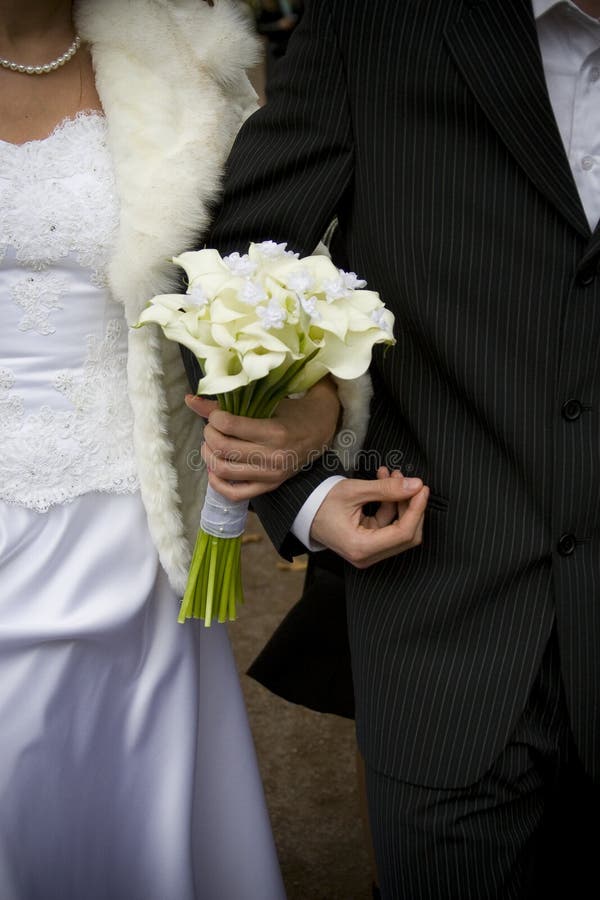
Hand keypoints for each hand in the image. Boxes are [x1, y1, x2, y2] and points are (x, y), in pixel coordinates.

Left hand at [185, 378, 340, 500]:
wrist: (318, 432)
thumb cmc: (291, 413)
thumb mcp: (265, 403)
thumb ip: (227, 404)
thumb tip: (191, 400)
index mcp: (273, 432)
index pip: (229, 426)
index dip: (214, 418)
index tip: (215, 414)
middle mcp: (272, 456)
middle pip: (223, 448)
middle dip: (209, 435)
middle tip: (211, 428)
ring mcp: (270, 475)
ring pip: (224, 470)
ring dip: (209, 456)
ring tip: (210, 445)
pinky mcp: (269, 487)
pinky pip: (235, 494)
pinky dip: (218, 483)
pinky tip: (214, 470)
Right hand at [311, 468, 428, 567]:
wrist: (303, 510)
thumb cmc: (322, 502)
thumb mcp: (354, 491)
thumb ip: (387, 488)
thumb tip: (416, 485)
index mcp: (361, 547)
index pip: (403, 533)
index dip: (417, 509)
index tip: (422, 488)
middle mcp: (366, 556)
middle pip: (406, 536)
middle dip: (411, 506)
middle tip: (412, 482)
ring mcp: (368, 553)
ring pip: (400, 531)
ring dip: (401, 502)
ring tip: (393, 476)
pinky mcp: (368, 545)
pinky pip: (389, 526)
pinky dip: (390, 505)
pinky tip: (385, 483)